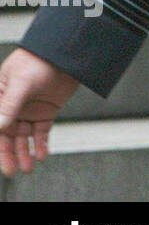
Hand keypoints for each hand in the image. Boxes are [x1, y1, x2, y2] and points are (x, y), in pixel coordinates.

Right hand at [0, 49, 79, 176]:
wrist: (66, 53)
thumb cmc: (38, 60)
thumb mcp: (21, 82)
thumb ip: (10, 104)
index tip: (0, 159)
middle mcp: (12, 108)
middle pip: (7, 137)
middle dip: (9, 155)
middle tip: (12, 171)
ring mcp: (29, 111)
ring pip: (24, 138)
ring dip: (25, 153)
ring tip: (29, 167)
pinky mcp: (46, 112)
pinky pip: (41, 133)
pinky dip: (41, 145)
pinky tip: (42, 155)